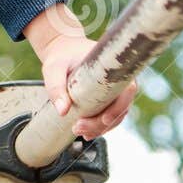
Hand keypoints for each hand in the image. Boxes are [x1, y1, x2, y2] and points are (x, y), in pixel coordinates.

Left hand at [24, 4, 138, 140]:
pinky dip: (100, 126)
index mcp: (114, 66)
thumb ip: (56, 87)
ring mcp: (115, 90)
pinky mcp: (108, 98)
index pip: (128, 90)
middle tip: (79, 128)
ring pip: (116, 115)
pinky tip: (85, 132)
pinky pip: (110, 115)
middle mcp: (119, 79)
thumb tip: (63, 111)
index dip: (119, 107)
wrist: (63, 50)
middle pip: (121, 107)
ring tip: (79, 131)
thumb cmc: (61, 56)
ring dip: (100, 128)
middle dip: (102, 123)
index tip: (103, 119)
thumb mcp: (54, 68)